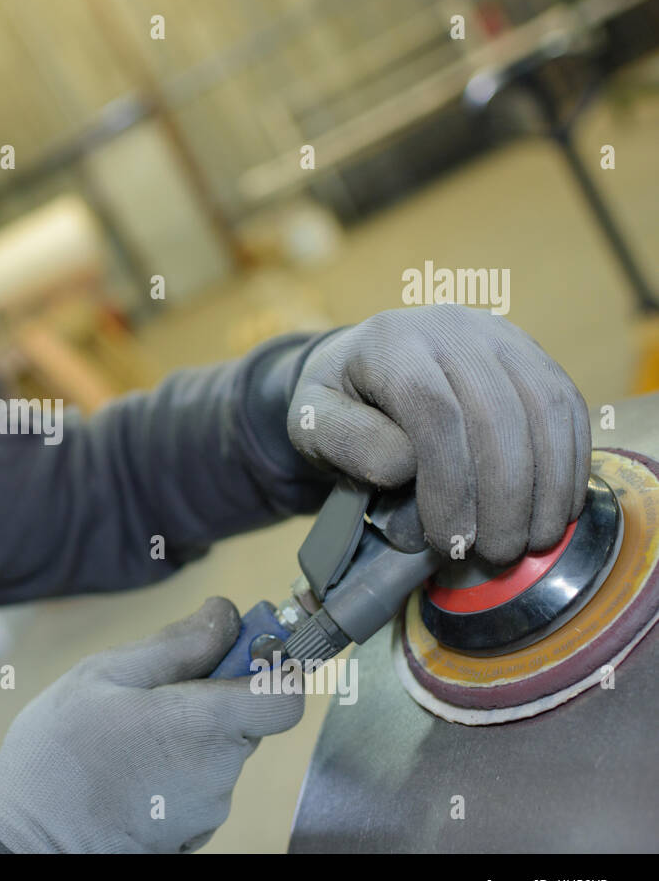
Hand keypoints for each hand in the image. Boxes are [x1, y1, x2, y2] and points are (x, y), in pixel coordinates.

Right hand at [0, 597, 303, 852]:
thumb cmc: (57, 756)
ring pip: (220, 753)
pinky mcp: (195, 833)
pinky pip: (200, 785)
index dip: (272, 666)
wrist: (28, 840)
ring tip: (128, 737)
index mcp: (204, 724)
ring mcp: (210, 809)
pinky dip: (175, 771)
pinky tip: (130, 769)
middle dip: (210, 699)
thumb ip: (175, 643)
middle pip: (248, 720)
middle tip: (152, 693)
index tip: (239, 650)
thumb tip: (224, 614)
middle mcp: (220, 772)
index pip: (285, 694)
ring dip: (187, 737)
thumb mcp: (103, 674)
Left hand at [287, 303, 590, 564]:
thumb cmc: (338, 406)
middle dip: (503, 496)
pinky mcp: (531, 353)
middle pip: (496, 413)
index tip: (448, 539)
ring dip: (545, 486)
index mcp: (390, 341)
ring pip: (543, 410)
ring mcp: (498, 335)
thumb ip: (345, 443)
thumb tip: (405, 466)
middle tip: (496, 553)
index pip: (434, 411)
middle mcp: (450, 326)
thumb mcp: (311, 424)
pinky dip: (569, 464)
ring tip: (529, 541)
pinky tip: (556, 509)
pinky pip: (566, 407)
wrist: (363, 368)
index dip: (450, 483)